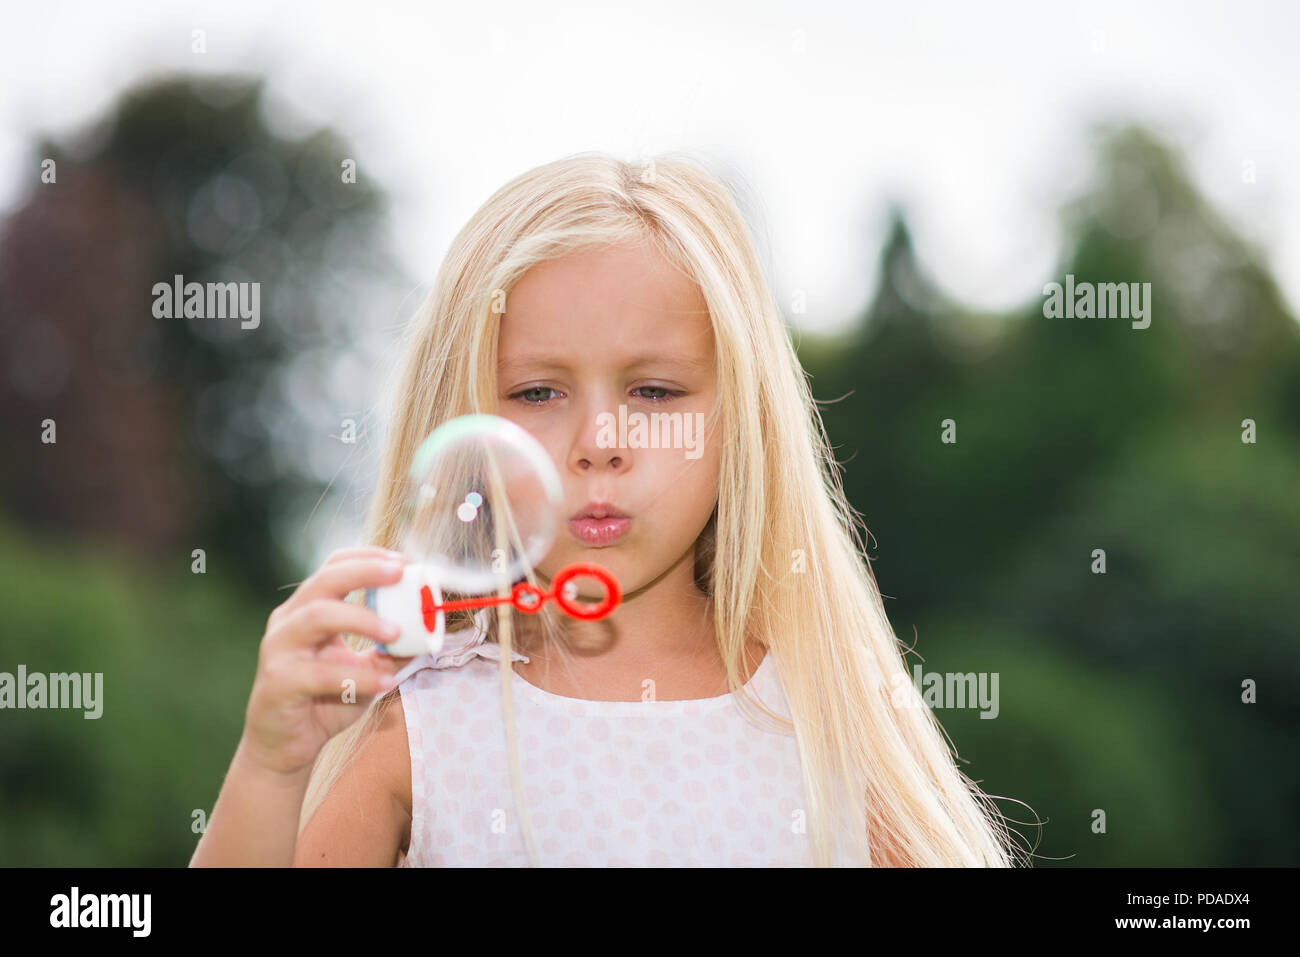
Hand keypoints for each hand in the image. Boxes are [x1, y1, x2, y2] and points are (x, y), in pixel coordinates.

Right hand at [241, 546, 412, 776]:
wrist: (284, 748)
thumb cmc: (325, 701)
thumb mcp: (365, 672)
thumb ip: (391, 652)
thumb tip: (429, 635)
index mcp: (308, 609)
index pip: (334, 567)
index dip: (367, 558)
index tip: (403, 562)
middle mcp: (289, 622)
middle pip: (324, 581)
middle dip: (364, 573)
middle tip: (400, 574)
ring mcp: (279, 650)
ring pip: (318, 617)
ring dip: (362, 619)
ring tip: (396, 633)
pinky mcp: (278, 682)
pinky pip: (321, 673)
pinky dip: (357, 677)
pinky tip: (385, 684)